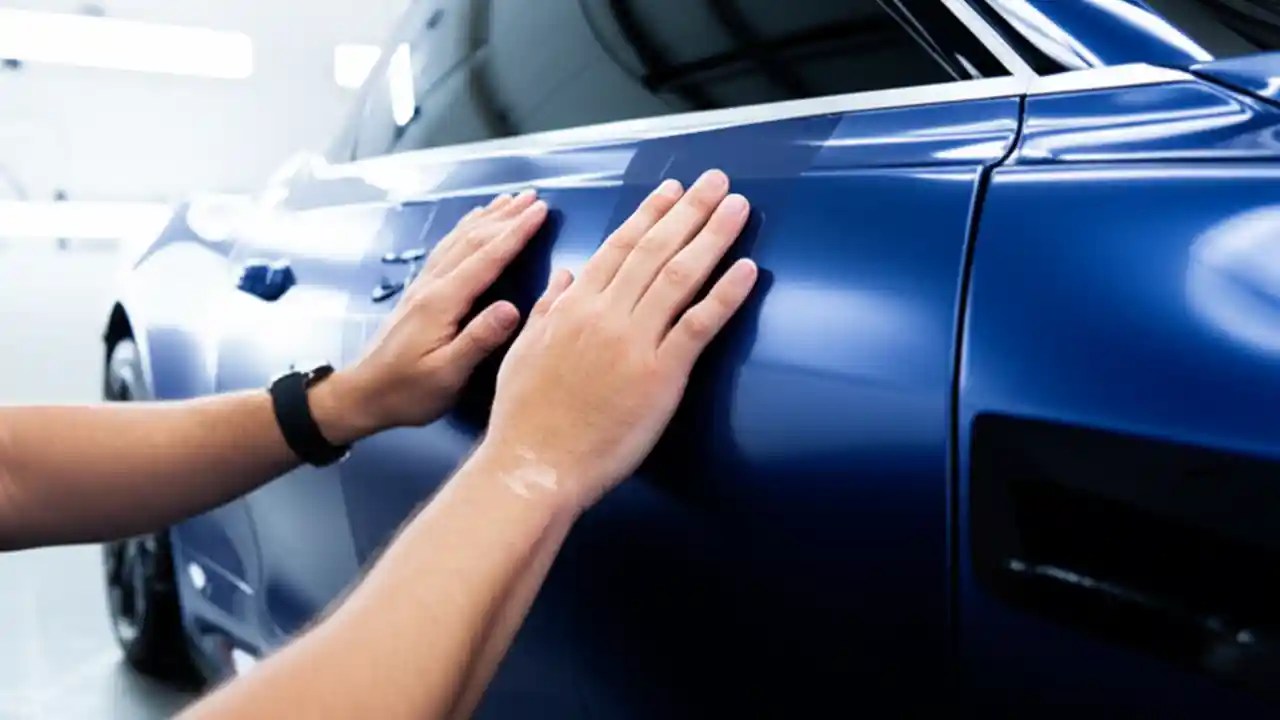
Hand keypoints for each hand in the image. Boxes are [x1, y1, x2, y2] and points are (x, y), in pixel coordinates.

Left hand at [313, 191, 548, 443]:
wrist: (363, 394)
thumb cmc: (406, 392)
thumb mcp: (446, 375)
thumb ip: (478, 340)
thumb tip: (512, 309)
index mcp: (442, 303)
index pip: (486, 259)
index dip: (516, 233)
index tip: (540, 212)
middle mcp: (432, 286)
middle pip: (473, 241)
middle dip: (506, 217)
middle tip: (534, 197)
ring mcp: (423, 287)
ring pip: (459, 240)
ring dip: (487, 218)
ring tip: (509, 200)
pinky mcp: (419, 293)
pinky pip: (446, 250)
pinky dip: (464, 230)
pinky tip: (472, 225)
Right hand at [479, 170, 757, 510]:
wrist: (533, 465)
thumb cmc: (525, 417)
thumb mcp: (525, 351)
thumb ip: (548, 309)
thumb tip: (564, 276)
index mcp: (573, 306)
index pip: (619, 246)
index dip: (650, 214)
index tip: (673, 190)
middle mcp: (605, 314)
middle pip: (655, 250)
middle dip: (689, 211)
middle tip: (716, 181)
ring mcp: (635, 342)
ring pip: (680, 276)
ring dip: (712, 237)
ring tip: (736, 207)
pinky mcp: (661, 375)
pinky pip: (699, 325)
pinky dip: (725, 293)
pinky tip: (747, 268)